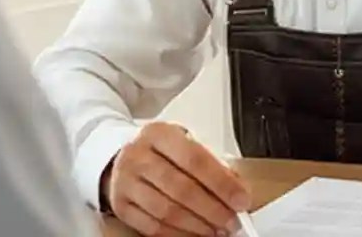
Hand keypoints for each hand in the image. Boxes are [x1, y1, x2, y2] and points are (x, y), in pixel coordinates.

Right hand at [104, 122, 251, 236]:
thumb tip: (238, 189)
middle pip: (181, 188)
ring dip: (197, 226)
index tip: (240, 199)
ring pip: (166, 211)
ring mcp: (126, 182)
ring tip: (216, 230)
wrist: (122, 157)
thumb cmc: (160, 151)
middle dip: (212, 209)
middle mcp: (139, 156)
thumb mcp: (184, 144)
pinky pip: (152, 227)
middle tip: (231, 221)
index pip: (195, 159)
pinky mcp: (121, 205)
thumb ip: (211, 163)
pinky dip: (177, 234)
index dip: (221, 183)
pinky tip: (195, 235)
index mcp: (159, 134)